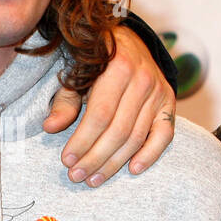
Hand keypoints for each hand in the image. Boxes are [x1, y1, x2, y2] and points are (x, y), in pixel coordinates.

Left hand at [44, 26, 175, 185]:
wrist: (129, 41)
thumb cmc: (96, 62)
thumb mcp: (76, 74)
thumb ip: (65, 101)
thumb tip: (50, 127)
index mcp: (117, 67)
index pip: (100, 115)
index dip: (82, 141)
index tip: (67, 160)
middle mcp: (142, 80)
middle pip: (118, 130)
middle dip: (96, 158)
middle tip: (77, 176)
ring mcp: (158, 92)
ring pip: (137, 137)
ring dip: (115, 163)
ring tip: (94, 179)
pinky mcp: (169, 102)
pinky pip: (164, 134)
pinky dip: (151, 154)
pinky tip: (133, 169)